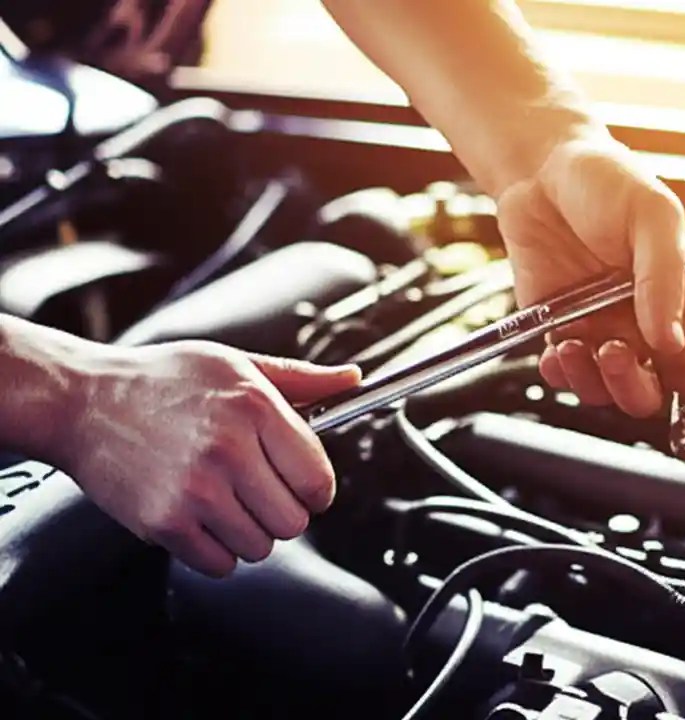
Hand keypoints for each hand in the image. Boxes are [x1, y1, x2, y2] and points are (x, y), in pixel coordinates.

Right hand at [55, 341, 359, 576]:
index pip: (319, 480)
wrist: (82, 401)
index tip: (301, 484)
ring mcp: (195, 491)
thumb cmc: (161, 381)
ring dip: (250, 531)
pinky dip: (217, 550)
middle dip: (283, 510)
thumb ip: (301, 380)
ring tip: (225, 500)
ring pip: (261, 547)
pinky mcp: (164, 523)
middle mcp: (228, 451)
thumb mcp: (236, 365)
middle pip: (294, 521)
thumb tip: (351, 380)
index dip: (316, 488)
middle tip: (258, 490)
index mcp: (254, 409)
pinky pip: (221, 564)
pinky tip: (202, 517)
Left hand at [496, 135, 684, 418]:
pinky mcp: (556, 325)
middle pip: (645, 390)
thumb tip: (669, 339)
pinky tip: (557, 349)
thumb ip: (663, 277)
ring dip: (591, 380)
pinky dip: (559, 373)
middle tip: (615, 351)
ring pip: (602, 389)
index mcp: (676, 301)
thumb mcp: (653, 217)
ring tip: (576, 343)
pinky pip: (562, 372)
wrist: (542, 165)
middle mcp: (639, 323)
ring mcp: (596, 327)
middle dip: (632, 387)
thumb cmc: (607, 179)